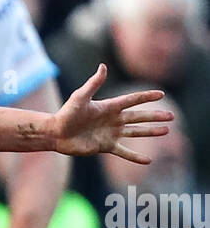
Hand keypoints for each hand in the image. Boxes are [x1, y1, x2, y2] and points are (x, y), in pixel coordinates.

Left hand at [50, 65, 172, 162]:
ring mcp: (110, 133)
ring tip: (166, 131)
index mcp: (109, 106)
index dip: (146, 97)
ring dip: (150, 132)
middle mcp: (113, 119)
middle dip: (155, 116)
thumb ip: (93, 83)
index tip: (161, 94)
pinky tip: (147, 161)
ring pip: (135, 132)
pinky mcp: (105, 146)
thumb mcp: (80, 97)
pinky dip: (135, 156)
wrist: (56, 134)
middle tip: (172, 116)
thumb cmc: (67, 114)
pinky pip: (124, 151)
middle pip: (139, 116)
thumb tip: (103, 66)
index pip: (132, 100)